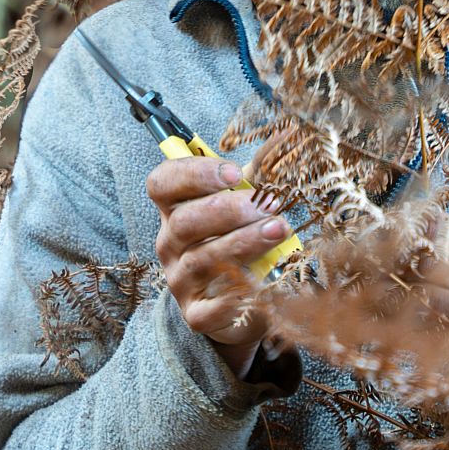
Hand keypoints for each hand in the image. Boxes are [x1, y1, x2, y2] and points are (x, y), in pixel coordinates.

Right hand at [148, 156, 286, 377]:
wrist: (238, 306)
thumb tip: (287, 134)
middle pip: (185, 221)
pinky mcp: (197, 314)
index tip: (233, 172)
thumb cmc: (239, 244)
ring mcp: (180, 281)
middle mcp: (170, 244)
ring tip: (278, 230)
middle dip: (228, 209)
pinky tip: (264, 281)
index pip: (161, 184)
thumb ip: (254, 177)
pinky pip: (213, 306)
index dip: (193, 174)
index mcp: (174, 210)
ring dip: (244, 242)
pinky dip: (239, 292)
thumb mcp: (242, 208)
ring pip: (203, 259)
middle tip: (267, 204)